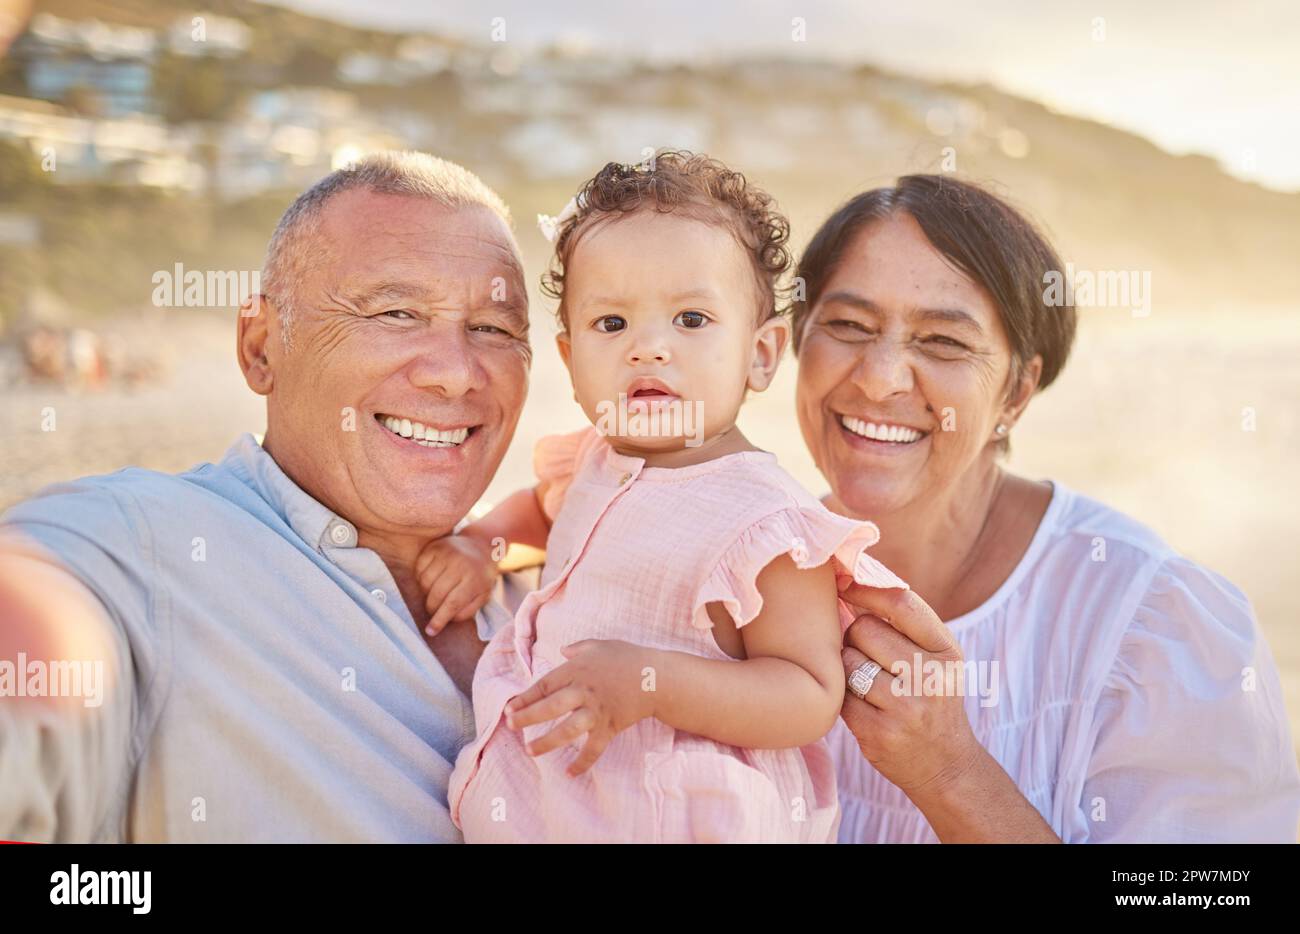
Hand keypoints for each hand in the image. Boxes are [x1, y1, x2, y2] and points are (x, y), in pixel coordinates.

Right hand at [415, 533, 497, 635]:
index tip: (430, 631)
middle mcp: (459, 564)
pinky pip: (419, 569)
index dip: (439, 620)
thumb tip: (448, 620)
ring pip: (424, 582)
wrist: (480, 545)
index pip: (452, 604)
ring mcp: (446, 553)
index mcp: (474, 579)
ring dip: (425, 593)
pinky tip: (430, 579)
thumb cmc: (480, 575)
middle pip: (436, 594)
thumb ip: (467, 610)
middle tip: (433, 610)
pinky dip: (420, 578)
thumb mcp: (482, 595)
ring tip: (434, 593)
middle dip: (431, 608)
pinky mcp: (434, 547)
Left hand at [503, 639, 656, 776]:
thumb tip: (563, 650)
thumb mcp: (601, 645)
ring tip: (530, 751)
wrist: (657, 677)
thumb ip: (578, 647)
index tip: (509, 708)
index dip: (525, 697)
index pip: (544, 685)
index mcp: (577, 671)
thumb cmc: (628, 658)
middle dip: (528, 717)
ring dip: (547, 742)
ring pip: (567, 730)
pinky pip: (594, 749)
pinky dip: (583, 763)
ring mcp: (596, 711)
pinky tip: (570, 773)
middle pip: (550, 707)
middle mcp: (583, 691)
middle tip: (511, 726)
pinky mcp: (609, 727)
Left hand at [838, 584, 984, 798]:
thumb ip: (903, 623)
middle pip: (864, 630)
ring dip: (847, 668)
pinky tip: (862, 706)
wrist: (946, 766)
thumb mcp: (936, 659)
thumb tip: (849, 578)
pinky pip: (840, 695)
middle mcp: (931, 678)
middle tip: (867, 656)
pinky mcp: (878, 733)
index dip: (866, 589)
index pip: (901, 604)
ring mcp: (905, 707)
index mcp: (947, 652)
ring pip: (847, 661)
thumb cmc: (931, 699)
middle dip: (855, 637)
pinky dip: (842, 696)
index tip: (844, 583)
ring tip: (868, 683)